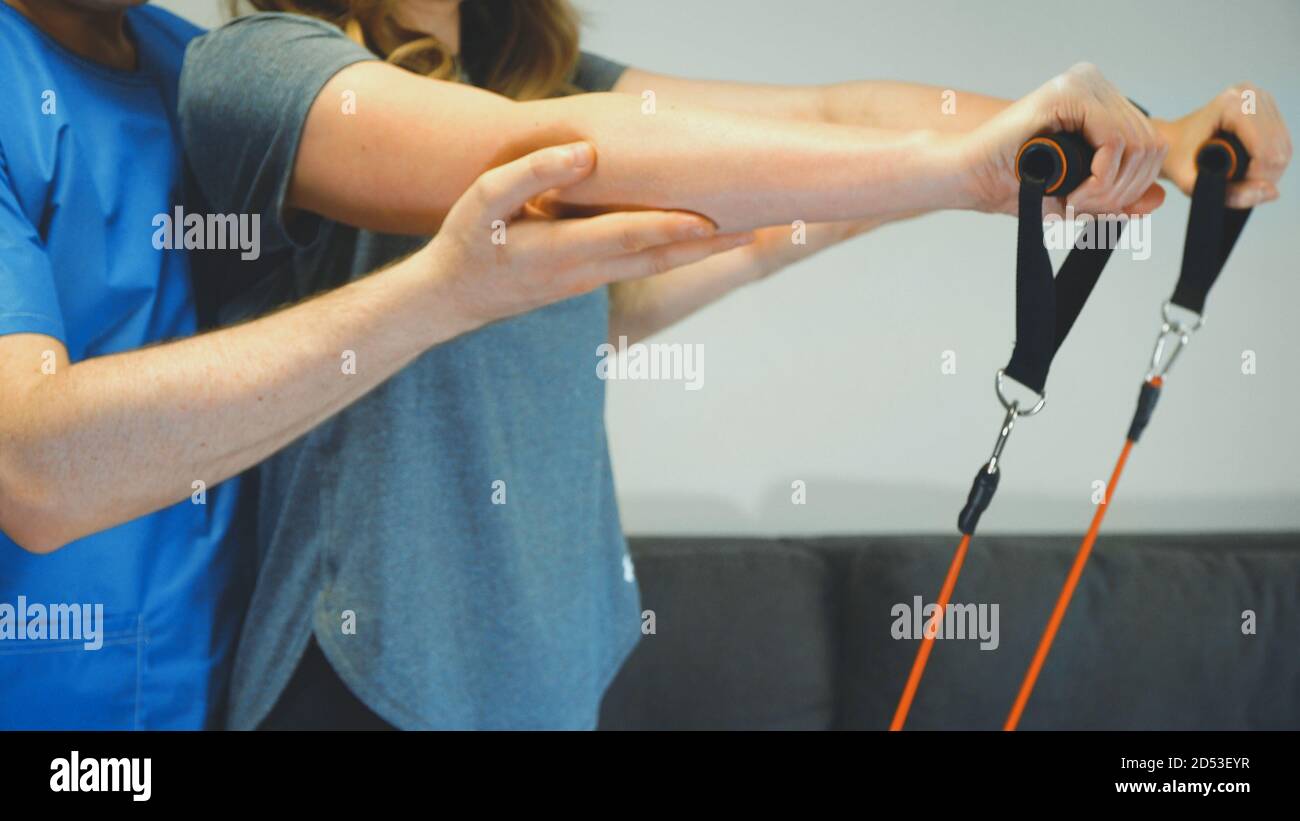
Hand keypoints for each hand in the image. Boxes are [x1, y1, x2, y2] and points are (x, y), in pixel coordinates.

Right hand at [419, 142, 754, 326]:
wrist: (453, 299)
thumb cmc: (468, 241)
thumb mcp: (485, 199)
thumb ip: (533, 174)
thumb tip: (585, 153)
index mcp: (562, 250)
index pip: (628, 236)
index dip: (670, 228)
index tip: (710, 219)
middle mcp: (585, 272)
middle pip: (659, 258)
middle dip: (709, 246)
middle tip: (758, 228)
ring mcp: (592, 281)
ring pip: (657, 266)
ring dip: (703, 253)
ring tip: (748, 233)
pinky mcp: (592, 281)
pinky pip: (643, 264)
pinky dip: (677, 253)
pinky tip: (700, 238)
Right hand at [959, 62, 1167, 217]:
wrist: (971, 178)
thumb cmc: (1014, 183)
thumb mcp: (1080, 197)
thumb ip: (1119, 198)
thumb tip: (1159, 198)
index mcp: (1100, 100)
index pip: (1151, 142)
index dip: (1134, 187)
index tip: (1099, 209)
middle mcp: (1095, 84)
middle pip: (1150, 143)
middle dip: (1123, 191)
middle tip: (1085, 208)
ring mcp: (1082, 84)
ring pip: (1136, 144)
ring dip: (1110, 188)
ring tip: (1076, 203)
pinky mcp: (1067, 94)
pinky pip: (1114, 140)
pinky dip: (1101, 177)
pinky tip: (1074, 193)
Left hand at [1158, 84, 1290, 208]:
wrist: (1171, 141)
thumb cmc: (1175, 156)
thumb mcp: (1191, 182)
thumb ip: (1231, 194)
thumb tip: (1272, 193)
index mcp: (1232, 105)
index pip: (1266, 150)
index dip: (1256, 178)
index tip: (1235, 189)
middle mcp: (1250, 95)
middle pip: (1279, 150)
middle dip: (1262, 177)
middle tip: (1238, 188)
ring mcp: (1260, 98)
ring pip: (1284, 148)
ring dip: (1267, 172)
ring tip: (1240, 180)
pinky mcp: (1266, 107)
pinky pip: (1282, 143)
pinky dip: (1269, 163)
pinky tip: (1248, 169)